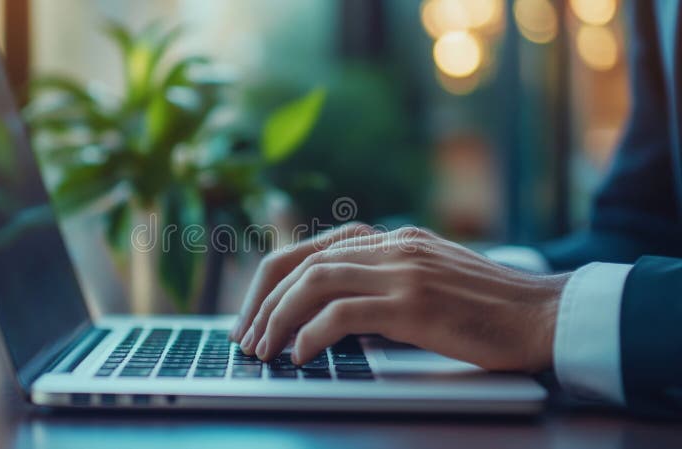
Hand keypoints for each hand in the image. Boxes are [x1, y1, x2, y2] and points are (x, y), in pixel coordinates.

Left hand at [230, 225, 569, 371]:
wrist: (544, 314)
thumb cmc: (487, 306)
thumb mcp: (428, 280)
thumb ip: (383, 283)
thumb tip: (329, 314)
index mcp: (392, 239)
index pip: (311, 250)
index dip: (271, 281)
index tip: (253, 315)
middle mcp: (392, 246)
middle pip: (302, 263)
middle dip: (262, 302)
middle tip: (246, 338)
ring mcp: (403, 271)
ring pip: (315, 283)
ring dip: (278, 318)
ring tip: (264, 350)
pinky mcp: (414, 304)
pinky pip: (343, 313)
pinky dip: (312, 333)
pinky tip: (301, 355)